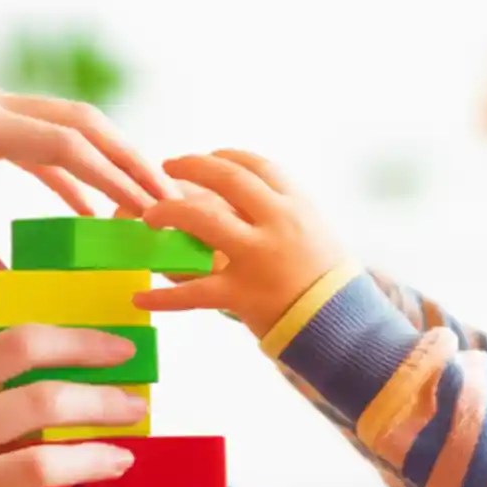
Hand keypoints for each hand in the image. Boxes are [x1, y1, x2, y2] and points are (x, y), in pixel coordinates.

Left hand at [0, 85, 178, 312]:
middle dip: (130, 160)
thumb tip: (7, 305)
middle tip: (170, 198)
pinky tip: (85, 207)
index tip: (151, 208)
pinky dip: (68, 171)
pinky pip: (38, 142)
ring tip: (144, 202)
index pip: (64, 144)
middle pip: (81, 122)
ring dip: (106, 161)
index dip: (113, 176)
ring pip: (65, 126)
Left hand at [132, 150, 346, 337]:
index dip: (224, 158)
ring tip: (148, 219)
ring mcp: (258, 256)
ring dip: (168, 213)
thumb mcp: (315, 235)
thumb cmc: (331, 283)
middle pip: (226, 179)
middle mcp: (278, 223)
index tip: (205, 159)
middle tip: (165, 168)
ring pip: (201, 219)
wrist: (345, 328)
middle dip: (190, 167)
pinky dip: (164, 296)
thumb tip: (243, 202)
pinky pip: (193, 292)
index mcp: (297, 206)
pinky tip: (141, 296)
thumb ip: (283, 214)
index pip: (256, 166)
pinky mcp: (242, 294)